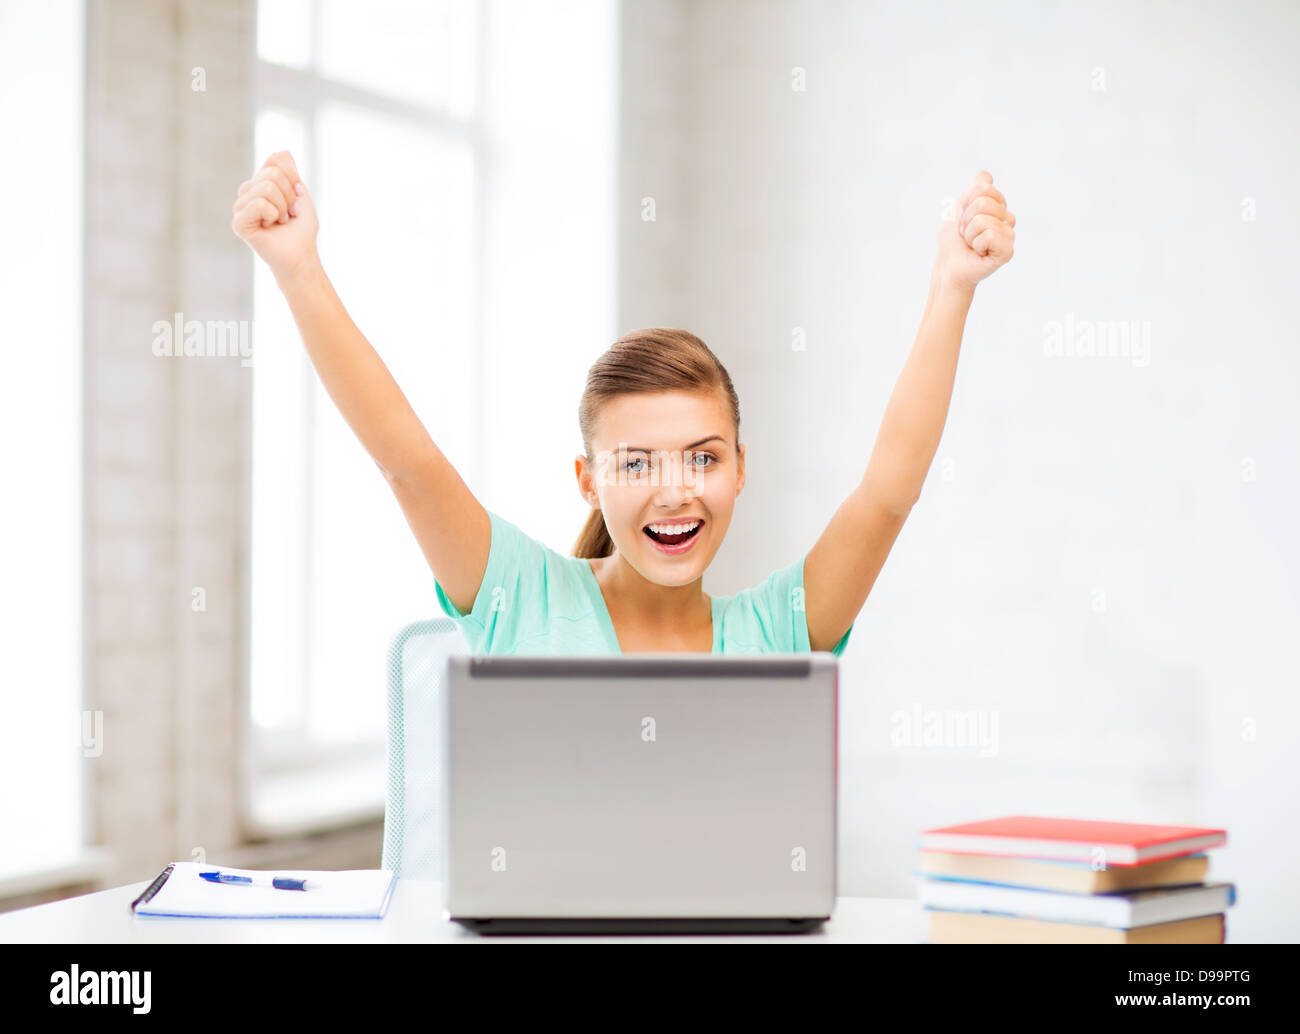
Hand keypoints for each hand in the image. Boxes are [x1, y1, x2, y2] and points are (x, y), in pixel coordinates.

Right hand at [231, 151, 318, 281]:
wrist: (301, 256)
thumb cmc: (302, 231)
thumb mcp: (301, 196)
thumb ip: (291, 174)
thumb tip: (282, 151)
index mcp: (260, 184)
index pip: (276, 160)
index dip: (293, 177)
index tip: (297, 197)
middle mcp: (247, 193)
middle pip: (272, 173)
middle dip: (289, 195)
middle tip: (289, 214)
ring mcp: (240, 207)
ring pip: (266, 187)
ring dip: (283, 206)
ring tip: (280, 221)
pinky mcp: (238, 222)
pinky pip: (259, 203)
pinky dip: (273, 214)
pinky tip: (270, 226)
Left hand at [934, 170, 1015, 291]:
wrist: (948, 266)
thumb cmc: (953, 241)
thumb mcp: (958, 209)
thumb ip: (972, 191)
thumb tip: (985, 175)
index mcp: (998, 207)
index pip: (985, 188)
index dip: (966, 203)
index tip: (962, 218)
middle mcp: (1007, 219)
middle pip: (985, 203)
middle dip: (967, 219)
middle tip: (965, 234)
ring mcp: (1009, 235)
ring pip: (985, 220)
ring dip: (970, 233)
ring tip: (971, 244)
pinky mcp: (1007, 251)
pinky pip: (990, 235)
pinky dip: (977, 243)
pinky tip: (979, 252)